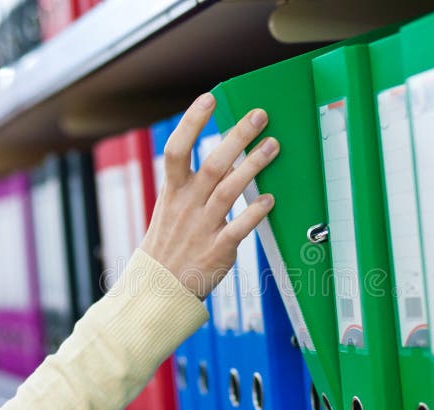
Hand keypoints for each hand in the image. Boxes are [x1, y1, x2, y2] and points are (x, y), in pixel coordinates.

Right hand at [140, 93, 278, 299]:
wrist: (159, 287)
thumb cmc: (171, 243)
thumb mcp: (171, 208)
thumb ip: (194, 183)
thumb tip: (224, 154)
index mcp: (172, 192)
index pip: (177, 150)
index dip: (192, 122)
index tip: (209, 98)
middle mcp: (187, 205)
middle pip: (212, 164)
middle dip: (236, 137)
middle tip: (259, 115)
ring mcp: (202, 227)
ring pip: (228, 190)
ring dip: (253, 166)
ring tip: (273, 145)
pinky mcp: (217, 249)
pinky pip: (237, 229)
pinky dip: (253, 213)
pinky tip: (270, 199)